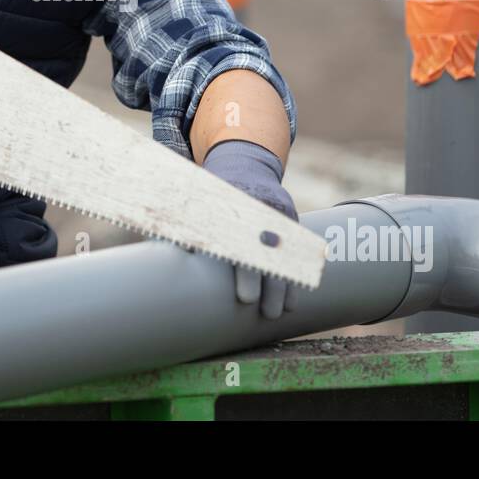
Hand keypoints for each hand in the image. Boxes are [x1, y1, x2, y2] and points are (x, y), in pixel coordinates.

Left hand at [202, 139, 301, 319]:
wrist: (245, 166)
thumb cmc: (215, 194)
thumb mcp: (201, 202)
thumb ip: (191, 227)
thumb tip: (182, 253)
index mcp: (236, 208)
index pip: (244, 245)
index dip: (246, 273)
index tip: (246, 299)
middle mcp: (261, 211)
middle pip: (270, 253)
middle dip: (270, 284)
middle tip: (267, 313)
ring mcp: (279, 214)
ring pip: (287, 252)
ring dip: (286, 284)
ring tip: (280, 312)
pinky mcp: (291, 219)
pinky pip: (297, 248)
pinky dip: (296, 272)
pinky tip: (292, 298)